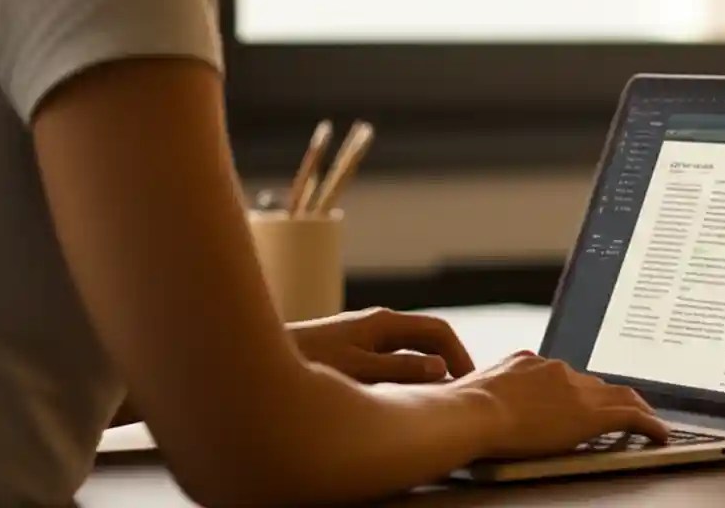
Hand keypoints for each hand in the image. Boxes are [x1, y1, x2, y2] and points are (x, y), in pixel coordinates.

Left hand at [289, 308, 475, 383]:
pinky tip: (399, 401)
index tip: (471, 382)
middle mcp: (375, 326)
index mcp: (382, 323)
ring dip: (425, 375)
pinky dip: (405, 380)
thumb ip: (399, 371)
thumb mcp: (357, 370)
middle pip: (426, 341)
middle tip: (461, 394)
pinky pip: (390, 364)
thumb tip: (440, 370)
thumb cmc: (305, 361)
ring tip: (436, 401)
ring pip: (407, 354)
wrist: (253, 360)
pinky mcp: (349, 354)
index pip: (438, 332)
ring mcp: (362, 339)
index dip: (460, 355)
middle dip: (447, 365)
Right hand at [452, 352, 668, 458]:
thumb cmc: (462, 408)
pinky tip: (659, 434)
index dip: (578, 389)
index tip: (582, 398)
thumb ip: (488, 391)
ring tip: (647, 420)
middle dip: (608, 397)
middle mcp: (556, 370)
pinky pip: (630, 415)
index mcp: (528, 363)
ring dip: (633, 407)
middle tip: (625, 410)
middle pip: (593, 383)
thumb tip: (477, 399)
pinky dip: (648, 424)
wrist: (472, 413)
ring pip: (616, 394)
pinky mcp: (590, 413)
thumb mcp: (474, 390)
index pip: (563, 375)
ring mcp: (575, 389)